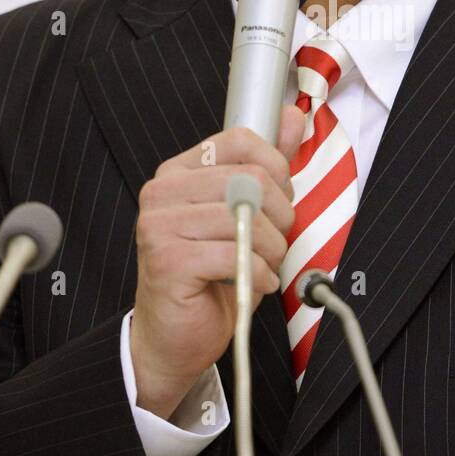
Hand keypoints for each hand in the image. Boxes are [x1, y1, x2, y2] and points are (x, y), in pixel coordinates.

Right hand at [130, 103, 306, 418]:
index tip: (279, 198)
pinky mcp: (168, 261)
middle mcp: (162, 192)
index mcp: (179, 172)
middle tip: (275, 242)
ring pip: (248, 220)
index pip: (240, 141)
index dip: (276, 170)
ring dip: (272, 250)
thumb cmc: (209, 276)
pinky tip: (253, 282)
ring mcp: (160, 225)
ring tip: (263, 265)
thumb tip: (295, 117)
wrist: (174, 338)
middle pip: (250, 179)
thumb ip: (267, 167)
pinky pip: (239, 256)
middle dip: (280, 217)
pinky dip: (260, 274)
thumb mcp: (245, 215)